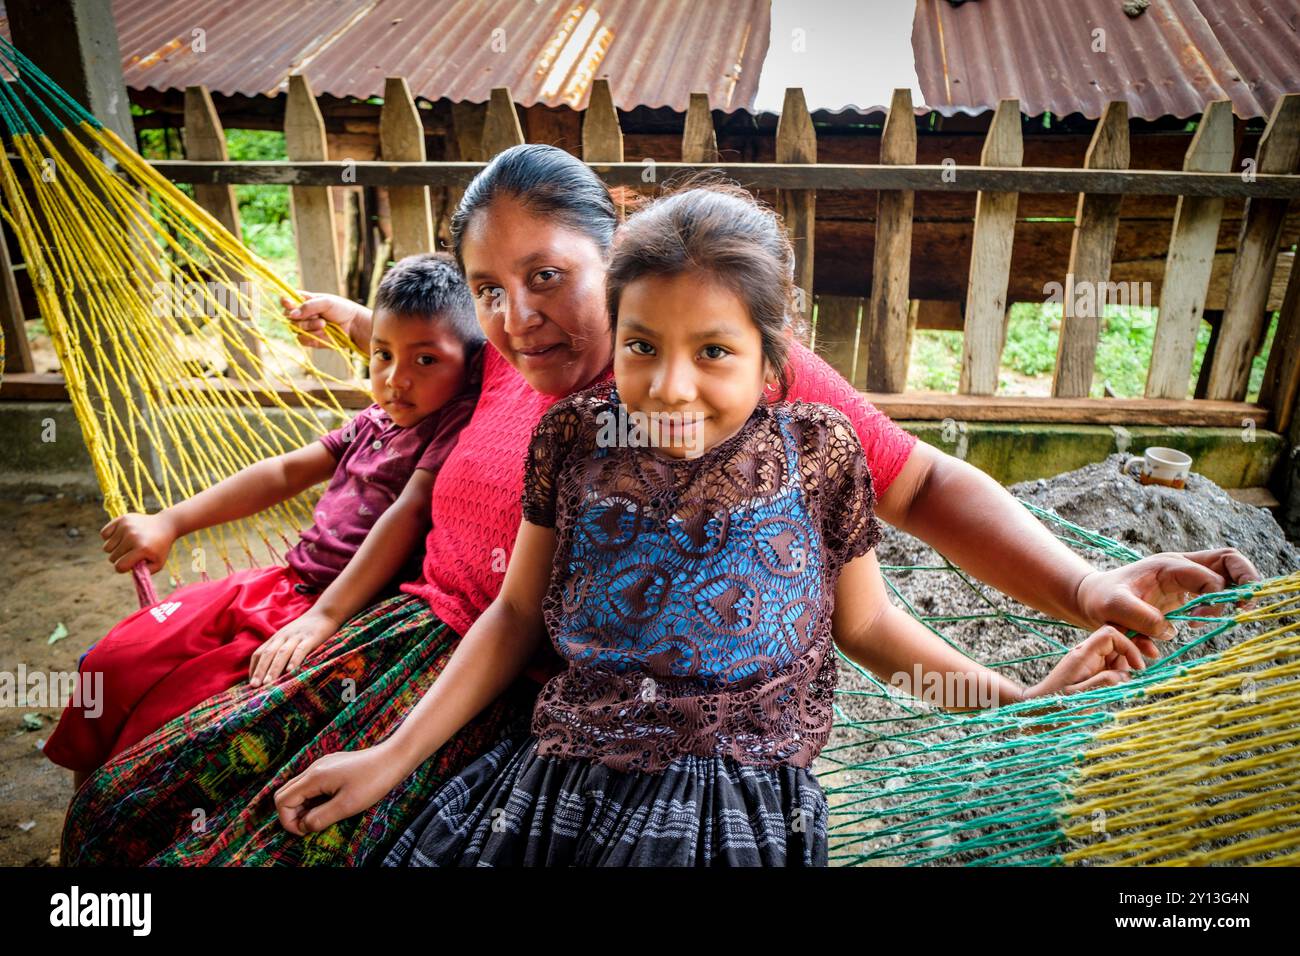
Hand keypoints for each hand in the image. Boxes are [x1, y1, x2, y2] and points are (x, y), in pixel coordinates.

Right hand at [100, 512, 178, 572]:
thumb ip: (144, 573)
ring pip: (106, 547)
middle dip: (120, 559)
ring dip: (114, 549)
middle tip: (131, 553)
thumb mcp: (158, 563)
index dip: (123, 569)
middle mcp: (132, 536)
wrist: (165, 525)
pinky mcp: (122, 519)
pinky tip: (121, 537)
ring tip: (127, 545)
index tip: (129, 565)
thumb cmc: (160, 548)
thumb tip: (129, 573)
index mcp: (142, 549)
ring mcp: (126, 526)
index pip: (120, 566)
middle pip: (112, 558)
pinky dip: (109, 537)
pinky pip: (104, 534)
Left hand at [249, 608, 338, 686]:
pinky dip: (294, 660)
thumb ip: (280, 649)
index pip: (259, 653)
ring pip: (281, 653)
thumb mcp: (289, 637)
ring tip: (268, 683)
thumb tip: (271, 671)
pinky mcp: (311, 637)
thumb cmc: (306, 629)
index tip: (251, 684)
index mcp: (276, 638)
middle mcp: (283, 637)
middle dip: (260, 671)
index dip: (254, 668)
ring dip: (273, 668)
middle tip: (254, 686)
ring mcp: (296, 637)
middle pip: (267, 654)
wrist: (325, 612)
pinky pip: (301, 649)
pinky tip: (290, 671)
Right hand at [274, 747, 401, 835]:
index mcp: (314, 777)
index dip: (288, 821)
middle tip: (311, 826)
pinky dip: (314, 798)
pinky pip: (312, 783)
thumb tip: (303, 826)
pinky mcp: (332, 766)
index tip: (307, 831)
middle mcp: (314, 768)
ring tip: (324, 817)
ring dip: (303, 806)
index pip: (282, 801)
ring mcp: (323, 765)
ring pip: (299, 788)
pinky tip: (332, 804)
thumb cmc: (374, 780)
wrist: (395, 757)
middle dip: (292, 814)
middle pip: (285, 793)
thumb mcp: (346, 806)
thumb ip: (320, 818)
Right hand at [282, 292, 367, 350]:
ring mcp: (304, 327)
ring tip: (324, 324)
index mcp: (303, 301)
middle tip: (319, 317)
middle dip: (303, 317)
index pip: (287, 301)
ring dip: (309, 326)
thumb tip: (291, 314)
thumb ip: (309, 306)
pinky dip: (311, 337)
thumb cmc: (341, 309)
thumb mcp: (326, 302)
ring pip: (295, 329)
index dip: (285, 302)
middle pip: (289, 317)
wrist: (353, 325)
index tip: (289, 303)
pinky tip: (323, 333)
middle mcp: (301, 314)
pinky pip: (302, 340)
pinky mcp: (309, 339)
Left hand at [1027, 625, 1147, 697]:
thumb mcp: (1081, 695)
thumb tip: (1124, 675)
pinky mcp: (1088, 671)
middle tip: (1130, 680)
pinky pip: (1108, 667)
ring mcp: (1087, 662)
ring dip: (1123, 671)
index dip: (1129, 646)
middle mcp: (1085, 654)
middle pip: (1116, 643)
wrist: (1037, 709)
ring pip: (1115, 656)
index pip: (1110, 634)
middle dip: (1129, 659)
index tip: (1139, 667)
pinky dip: (1116, 677)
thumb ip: (1103, 682)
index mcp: (1083, 655)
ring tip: (1114, 689)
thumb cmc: (1056, 705)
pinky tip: (1109, 691)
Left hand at [1074, 548, 1261, 656]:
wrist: (1091, 599)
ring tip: (1234, 613)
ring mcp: (1184, 578)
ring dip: (1236, 592)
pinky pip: (1214, 591)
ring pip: (1226, 572)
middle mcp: (1181, 568)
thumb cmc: (1101, 600)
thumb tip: (1171, 630)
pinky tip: (1197, 624)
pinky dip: (1220, 605)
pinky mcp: (1184, 593)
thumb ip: (1140, 618)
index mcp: (1168, 566)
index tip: (1196, 623)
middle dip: (1246, 578)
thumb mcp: (1112, 608)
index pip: (1210, 575)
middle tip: (1246, 606)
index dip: (1215, 600)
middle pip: (1228, 559)